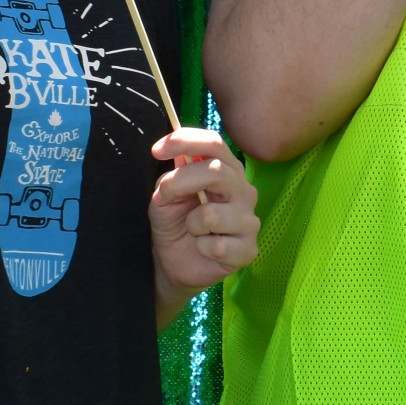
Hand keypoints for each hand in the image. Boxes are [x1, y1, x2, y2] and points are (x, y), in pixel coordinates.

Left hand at [149, 128, 259, 299]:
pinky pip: (217, 245)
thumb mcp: (165, 196)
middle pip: (217, 171)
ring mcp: (249, 221)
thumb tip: (179, 167)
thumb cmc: (175, 223)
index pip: (215, 144)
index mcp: (226, 172)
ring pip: (212, 214)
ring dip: (191, 224)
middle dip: (181, 182)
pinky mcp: (248, 250)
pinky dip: (201, 247)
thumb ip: (173, 178)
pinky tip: (204, 249)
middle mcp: (243, 191)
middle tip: (163, 197)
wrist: (174, 263)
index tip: (156, 150)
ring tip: (194, 230)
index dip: (186, 141)